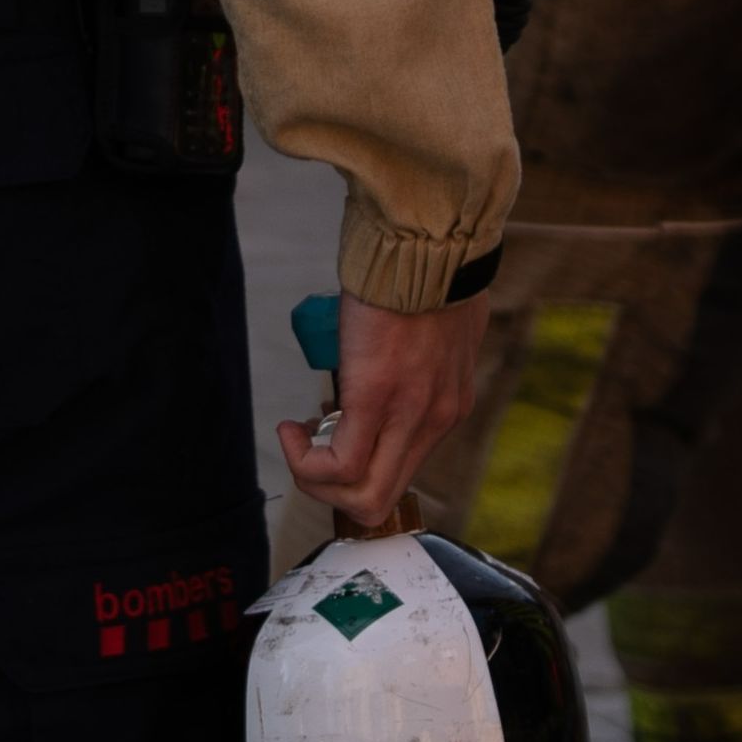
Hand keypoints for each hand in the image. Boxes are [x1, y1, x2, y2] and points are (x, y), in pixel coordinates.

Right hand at [278, 289, 482, 525]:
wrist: (427, 243)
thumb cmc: (431, 271)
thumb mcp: (444, 330)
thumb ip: (429, 356)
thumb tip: (401, 355)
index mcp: (449, 407)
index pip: (403, 470)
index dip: (360, 464)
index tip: (334, 430)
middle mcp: (435, 422)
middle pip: (381, 498)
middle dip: (332, 489)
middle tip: (309, 446)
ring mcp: (409, 416)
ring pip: (363, 496)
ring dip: (316, 480)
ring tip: (299, 437)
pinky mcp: (375, 399)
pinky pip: (340, 465)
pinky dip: (307, 462)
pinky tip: (292, 429)